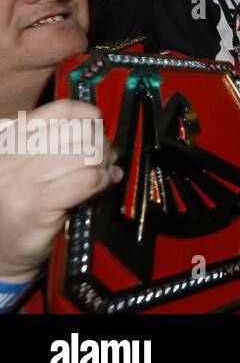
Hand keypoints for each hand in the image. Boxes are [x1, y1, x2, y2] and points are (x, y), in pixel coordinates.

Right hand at [0, 101, 120, 281]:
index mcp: (11, 139)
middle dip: (102, 144)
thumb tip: (102, 133)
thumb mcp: (32, 167)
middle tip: (106, 160)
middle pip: (80, 131)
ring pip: (87, 154)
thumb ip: (58, 145)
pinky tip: (102, 187)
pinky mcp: (37, 205)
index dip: (90, 117)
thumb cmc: (22, 206)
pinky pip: (87, 180)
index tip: (97, 133)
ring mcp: (22, 180)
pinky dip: (103, 181)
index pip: (61, 109)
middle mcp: (12, 155)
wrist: (1, 253)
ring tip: (104, 176)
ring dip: (105, 165)